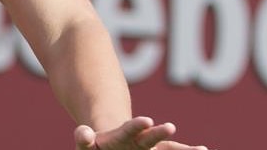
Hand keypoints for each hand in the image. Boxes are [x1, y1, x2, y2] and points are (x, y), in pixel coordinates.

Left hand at [75, 117, 207, 149]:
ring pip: (167, 147)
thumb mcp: (86, 141)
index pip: (128, 130)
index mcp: (121, 136)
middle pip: (150, 137)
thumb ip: (84, 136)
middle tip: (170, 127)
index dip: (136, 126)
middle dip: (159, 133)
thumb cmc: (100, 144)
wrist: (113, 144)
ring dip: (182, 148)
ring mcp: (148, 149)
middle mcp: (139, 141)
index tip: (147, 120)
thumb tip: (84, 134)